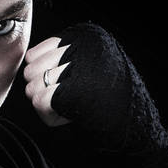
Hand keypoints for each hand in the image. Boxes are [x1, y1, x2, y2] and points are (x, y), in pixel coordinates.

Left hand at [22, 21, 167, 167]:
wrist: (140, 132)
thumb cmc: (111, 103)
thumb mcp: (91, 67)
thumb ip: (62, 59)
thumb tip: (28, 62)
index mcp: (87, 35)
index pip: (35, 54)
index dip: (46, 78)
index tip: (71, 88)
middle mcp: (82, 45)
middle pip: (31, 71)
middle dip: (44, 92)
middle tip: (71, 102)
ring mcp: (79, 67)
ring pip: (33, 88)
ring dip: (48, 106)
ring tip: (73, 109)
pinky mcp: (74, 91)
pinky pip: (40, 103)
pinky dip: (50, 117)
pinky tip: (70, 118)